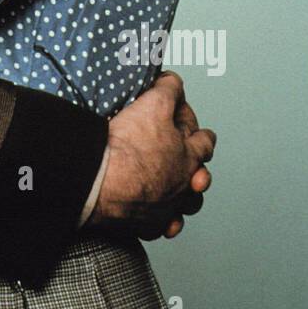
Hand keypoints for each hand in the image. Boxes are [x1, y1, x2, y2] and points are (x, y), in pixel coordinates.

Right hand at [88, 73, 215, 240]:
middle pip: (201, 177)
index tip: (190, 127)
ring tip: (178, 191)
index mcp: (188, 156)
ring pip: (187, 205)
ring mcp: (168, 207)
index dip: (199, 131)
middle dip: (197, 168)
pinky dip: (164, 221)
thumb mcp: (153, 104)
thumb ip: (168, 90)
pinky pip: (163, 226)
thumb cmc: (127, 146)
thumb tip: (174, 82)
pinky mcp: (148, 224)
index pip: (205, 141)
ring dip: (184, 197)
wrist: (102, 182)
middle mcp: (184, 185)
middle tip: (190, 162)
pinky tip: (160, 217)